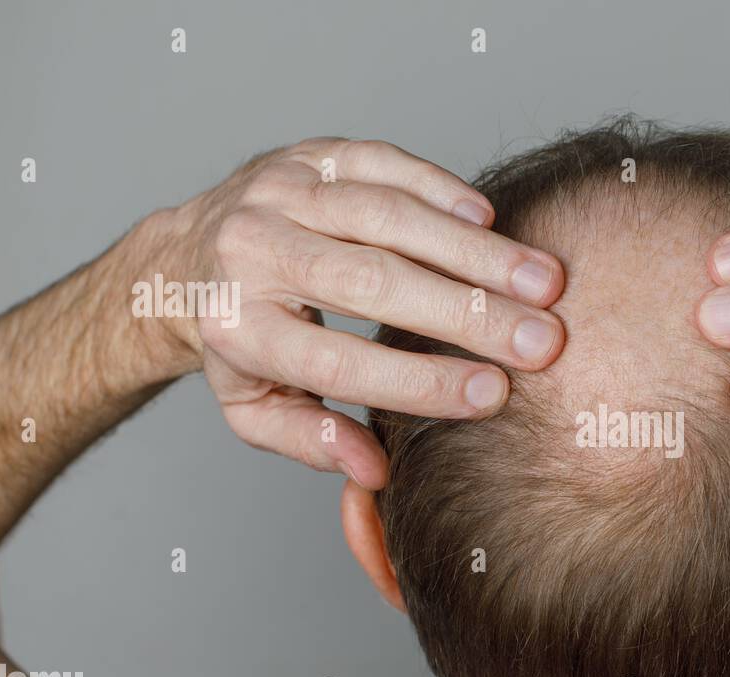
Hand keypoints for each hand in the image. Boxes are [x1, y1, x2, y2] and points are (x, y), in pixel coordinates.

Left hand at [154, 137, 565, 488]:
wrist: (185, 254)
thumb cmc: (240, 341)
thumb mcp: (256, 409)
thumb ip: (312, 440)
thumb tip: (373, 470)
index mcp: (239, 327)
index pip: (340, 359)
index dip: (421, 380)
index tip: (496, 394)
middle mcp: (253, 251)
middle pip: (373, 281)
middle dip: (468, 313)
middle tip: (543, 341)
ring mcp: (280, 193)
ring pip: (388, 217)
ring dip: (475, 251)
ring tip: (544, 282)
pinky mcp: (310, 153)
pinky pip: (383, 164)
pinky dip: (442, 189)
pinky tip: (494, 222)